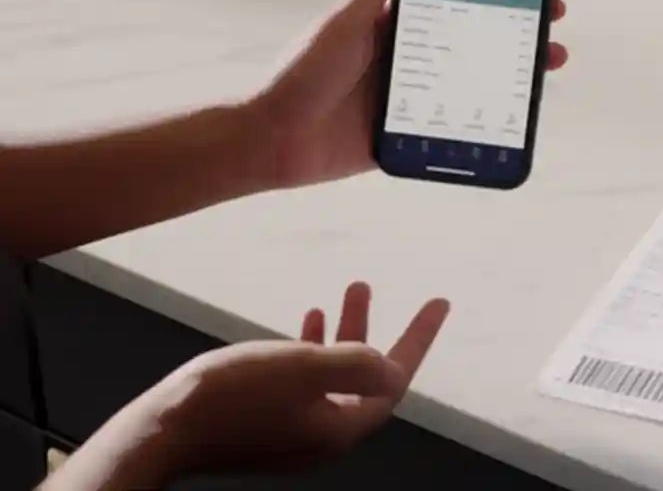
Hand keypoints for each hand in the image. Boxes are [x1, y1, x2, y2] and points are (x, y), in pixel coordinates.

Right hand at [148, 284, 447, 479]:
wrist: (163, 430)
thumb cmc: (234, 396)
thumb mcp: (306, 369)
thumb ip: (357, 363)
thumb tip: (392, 366)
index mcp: (342, 426)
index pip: (395, 380)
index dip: (419, 337)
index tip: (438, 302)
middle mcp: (324, 435)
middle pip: (367, 377)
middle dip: (375, 328)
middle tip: (374, 288)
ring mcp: (294, 432)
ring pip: (334, 375)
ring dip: (344, 331)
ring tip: (345, 292)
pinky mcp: (266, 424)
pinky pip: (305, 382)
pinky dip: (312, 349)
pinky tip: (308, 321)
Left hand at [252, 0, 568, 187]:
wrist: (274, 141)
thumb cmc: (299, 74)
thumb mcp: (340, 24)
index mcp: (391, 24)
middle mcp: (406, 57)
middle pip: (472, 37)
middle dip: (514, 28)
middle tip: (550, 20)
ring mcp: (410, 96)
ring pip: (473, 79)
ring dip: (512, 72)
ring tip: (547, 65)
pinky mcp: (408, 132)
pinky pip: (455, 124)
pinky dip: (487, 119)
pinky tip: (516, 115)